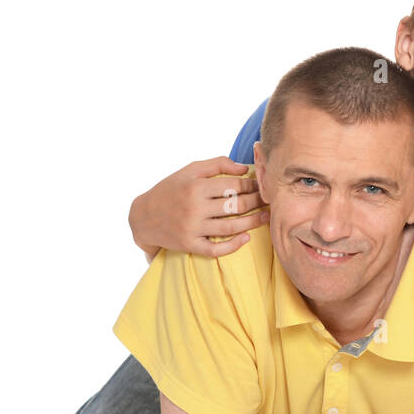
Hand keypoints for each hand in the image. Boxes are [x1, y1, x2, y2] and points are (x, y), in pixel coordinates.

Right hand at [129, 156, 268, 259]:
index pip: (233, 185)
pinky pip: (216, 249)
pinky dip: (234, 245)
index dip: (253, 185)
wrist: (143, 217)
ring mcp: (192, 228)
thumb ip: (217, 164)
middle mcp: (194, 207)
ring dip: (253, 222)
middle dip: (257, 202)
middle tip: (270, 200)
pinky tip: (246, 238)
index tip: (262, 185)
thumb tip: (244, 168)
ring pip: (231, 227)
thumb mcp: (189, 171)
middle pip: (235, 206)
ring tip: (266, 217)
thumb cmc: (171, 189)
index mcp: (195, 186)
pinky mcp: (190, 245)